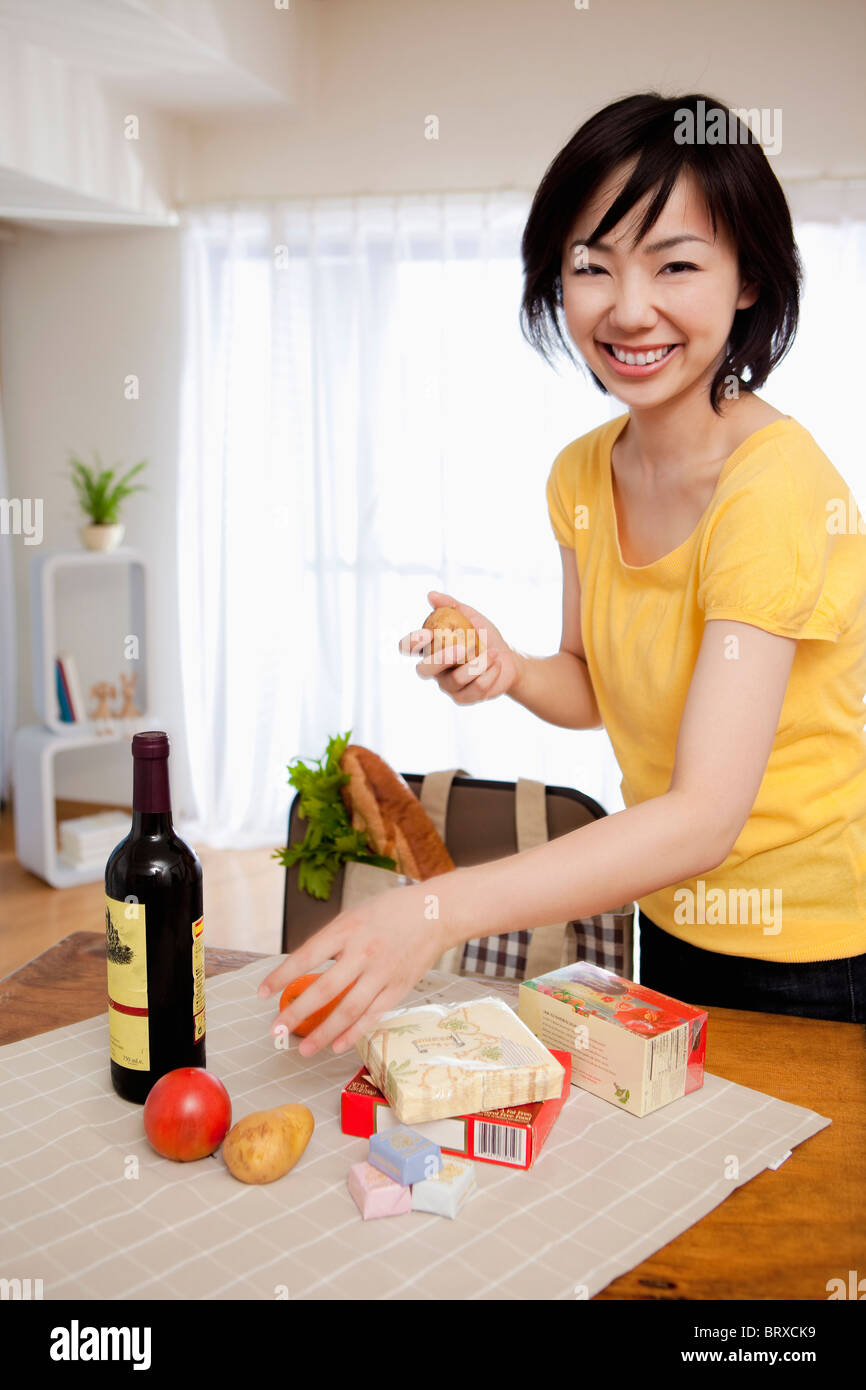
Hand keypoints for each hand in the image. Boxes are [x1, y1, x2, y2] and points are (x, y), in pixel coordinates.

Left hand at [256, 878, 450, 1056]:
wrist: (435, 914)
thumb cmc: (390, 912)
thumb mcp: (354, 916)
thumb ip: (331, 941)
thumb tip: (302, 969)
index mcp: (347, 929)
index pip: (307, 956)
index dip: (282, 976)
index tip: (262, 993)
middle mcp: (363, 952)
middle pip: (325, 988)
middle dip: (297, 1012)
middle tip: (276, 1029)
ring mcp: (382, 973)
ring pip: (348, 1009)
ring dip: (323, 1032)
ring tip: (304, 1048)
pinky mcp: (398, 988)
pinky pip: (372, 1016)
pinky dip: (353, 1033)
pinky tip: (336, 1045)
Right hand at [399, 589, 521, 703]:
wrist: (508, 660)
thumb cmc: (485, 638)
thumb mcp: (471, 617)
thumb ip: (450, 606)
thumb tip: (431, 595)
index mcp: (430, 649)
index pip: (408, 648)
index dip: (412, 643)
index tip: (427, 634)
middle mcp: (434, 670)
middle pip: (424, 670)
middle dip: (442, 659)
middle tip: (463, 647)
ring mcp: (448, 687)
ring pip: (455, 680)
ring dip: (478, 664)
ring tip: (493, 654)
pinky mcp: (464, 698)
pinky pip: (475, 689)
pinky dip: (490, 673)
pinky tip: (496, 665)